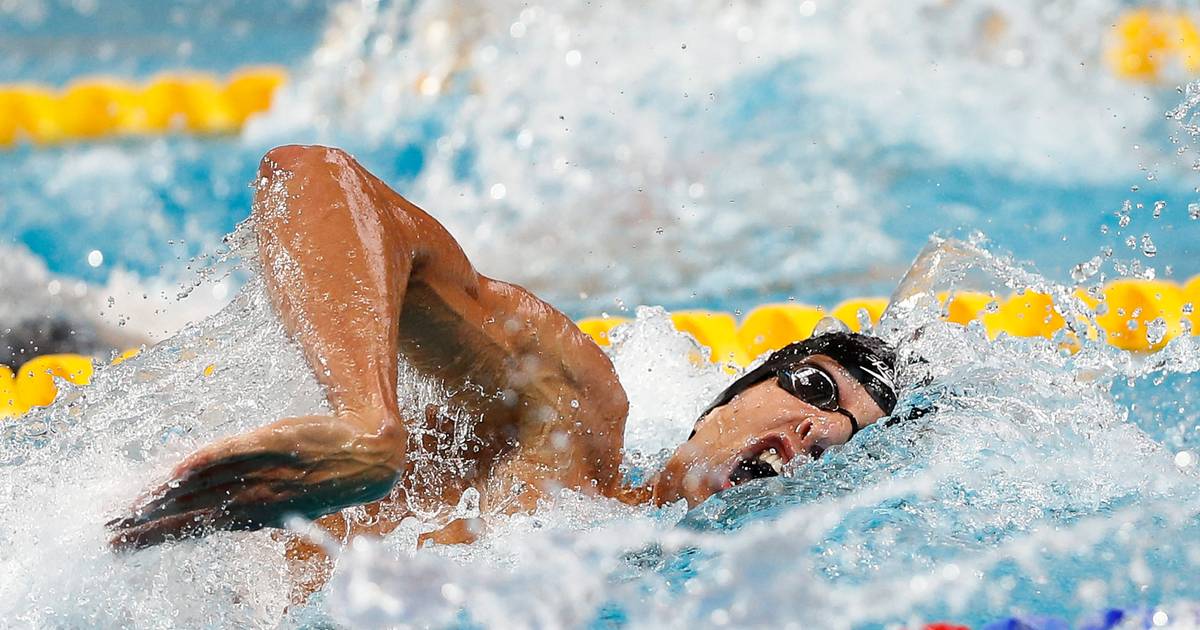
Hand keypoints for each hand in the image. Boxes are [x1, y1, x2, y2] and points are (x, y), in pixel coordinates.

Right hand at [107, 413, 403, 550]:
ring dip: (162, 495)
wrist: (370, 451)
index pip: (195, 528)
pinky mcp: (272, 443)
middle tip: (109, 532)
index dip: (157, 537)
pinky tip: (174, 470)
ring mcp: (262, 472)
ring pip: (203, 486)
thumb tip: (205, 498)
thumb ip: (247, 499)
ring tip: (128, 504)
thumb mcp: (286, 494)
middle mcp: (254, 498)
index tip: (122, 545)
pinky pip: (230, 454)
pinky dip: (202, 462)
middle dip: (147, 524)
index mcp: (255, 515)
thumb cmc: (325, 470)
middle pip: (190, 513)